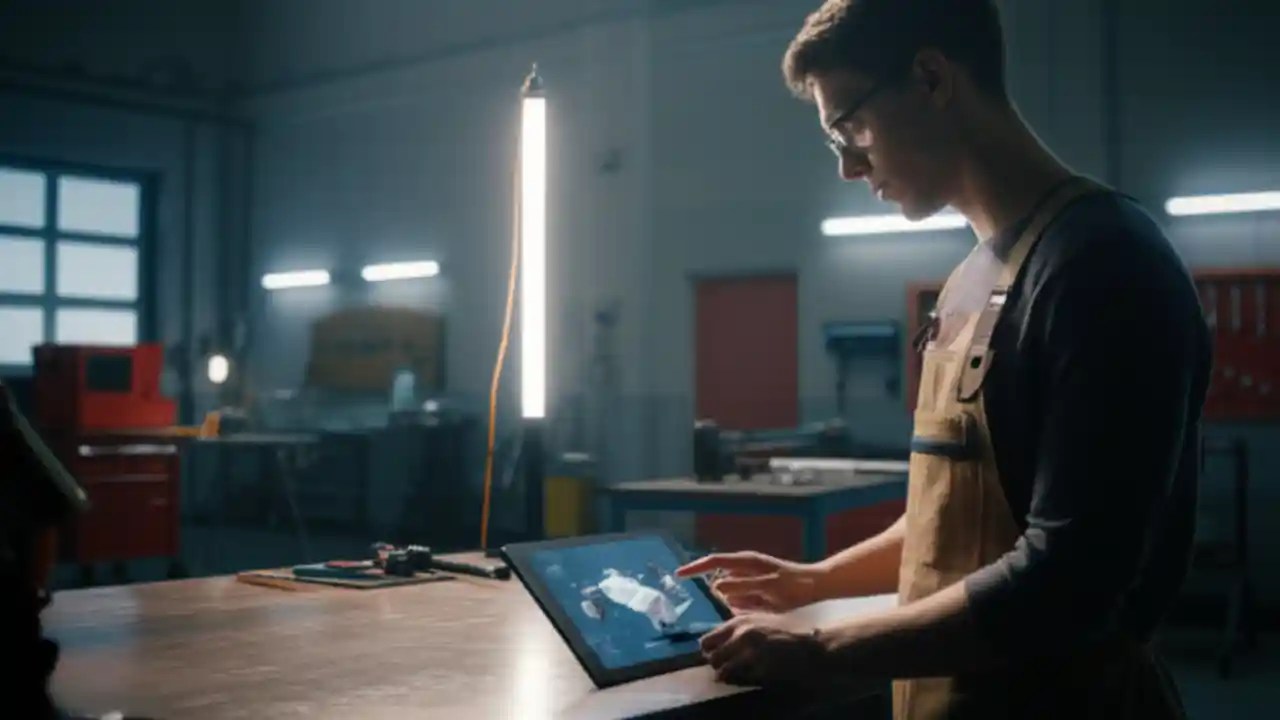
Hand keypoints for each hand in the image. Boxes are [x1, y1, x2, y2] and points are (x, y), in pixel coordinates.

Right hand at [676, 551, 823, 612]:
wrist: (816, 587)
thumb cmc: (793, 586)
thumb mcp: (768, 587)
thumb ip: (742, 586)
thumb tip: (716, 585)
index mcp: (745, 561)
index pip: (712, 561)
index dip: (694, 568)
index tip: (678, 575)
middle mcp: (743, 567)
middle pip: (721, 584)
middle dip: (731, 598)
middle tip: (757, 603)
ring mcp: (748, 578)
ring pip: (731, 597)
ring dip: (742, 605)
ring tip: (767, 605)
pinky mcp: (754, 590)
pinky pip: (741, 603)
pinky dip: (749, 609)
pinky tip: (767, 608)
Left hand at [699, 613, 826, 685]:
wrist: (813, 646)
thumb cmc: (788, 633)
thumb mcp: (760, 622)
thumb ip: (738, 631)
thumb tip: (719, 644)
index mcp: (739, 622)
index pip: (706, 640)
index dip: (710, 651)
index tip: (717, 657)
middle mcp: (741, 635)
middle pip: (712, 658)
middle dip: (718, 666)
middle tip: (728, 669)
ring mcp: (750, 652)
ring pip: (722, 672)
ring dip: (728, 676)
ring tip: (738, 676)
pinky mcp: (760, 669)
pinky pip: (740, 681)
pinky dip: (741, 682)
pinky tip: (751, 678)